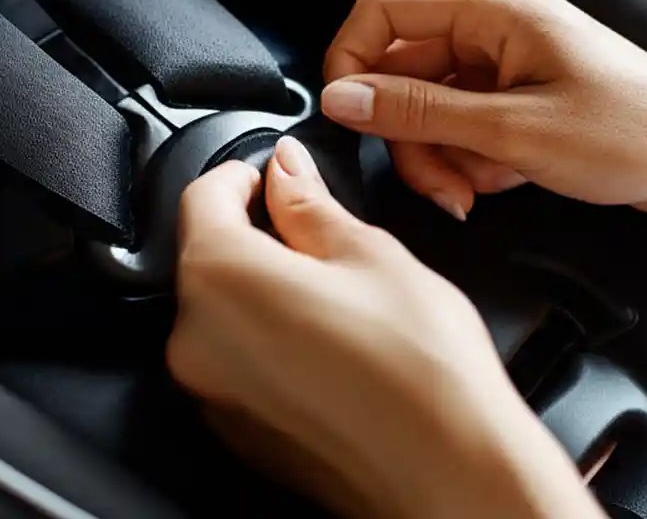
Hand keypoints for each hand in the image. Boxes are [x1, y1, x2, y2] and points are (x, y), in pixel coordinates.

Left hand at [168, 137, 604, 518]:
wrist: (451, 474)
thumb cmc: (423, 374)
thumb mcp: (371, 255)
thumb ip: (310, 206)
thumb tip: (287, 172)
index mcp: (221, 279)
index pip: (202, 197)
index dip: (241, 173)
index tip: (271, 173)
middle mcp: (196, 340)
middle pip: (208, 259)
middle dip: (256, 236)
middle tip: (320, 236)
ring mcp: (212, 393)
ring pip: (224, 313)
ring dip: (264, 291)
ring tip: (339, 297)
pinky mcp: (235, 431)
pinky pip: (238, 363)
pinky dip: (269, 341)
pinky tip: (331, 343)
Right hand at [320, 0, 646, 217]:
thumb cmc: (631, 132)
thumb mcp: (510, 131)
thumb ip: (418, 112)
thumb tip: (342, 98)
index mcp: (490, 9)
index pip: (382, 11)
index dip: (352, 62)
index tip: (351, 119)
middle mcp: (490, 30)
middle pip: (400, 73)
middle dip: (409, 137)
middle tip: (439, 185)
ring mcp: (502, 67)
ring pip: (426, 110)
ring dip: (440, 159)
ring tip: (475, 192)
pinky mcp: (514, 102)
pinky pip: (459, 129)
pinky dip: (469, 163)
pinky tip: (504, 182)